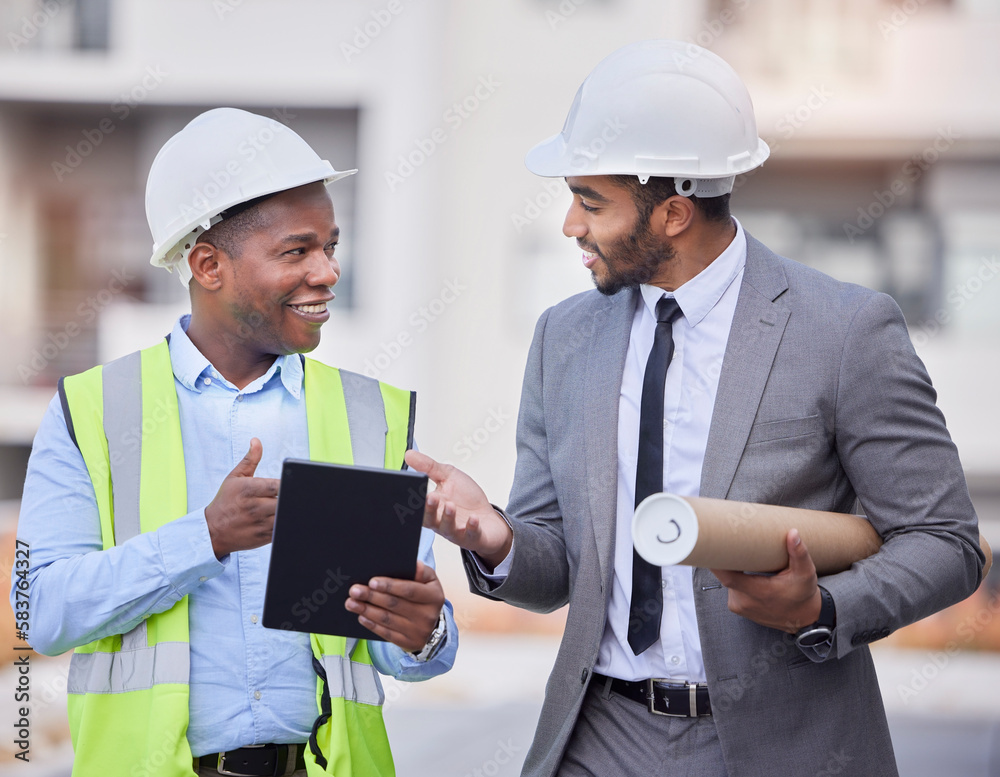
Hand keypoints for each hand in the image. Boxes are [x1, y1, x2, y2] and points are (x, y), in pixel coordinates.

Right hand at [204, 438, 279, 558]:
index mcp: (248, 490)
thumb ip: (250, 460)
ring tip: (291, 504)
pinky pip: (283, 529)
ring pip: (285, 515)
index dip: (286, 483)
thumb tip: (256, 441)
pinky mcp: (264, 537)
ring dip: (290, 509)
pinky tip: (285, 516)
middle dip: (290, 496)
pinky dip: (288, 523)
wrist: (212, 531)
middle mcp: (254, 507)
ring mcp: (260, 524)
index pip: (276, 485)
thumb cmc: (225, 501)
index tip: (290, 481)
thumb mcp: (234, 478)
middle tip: (292, 493)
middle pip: (284, 500)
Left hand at [345, 561, 445, 652]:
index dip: (390, 585)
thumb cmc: (425, 597)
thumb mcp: (429, 581)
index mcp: (434, 596)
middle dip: (372, 596)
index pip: (409, 590)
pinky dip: (372, 625)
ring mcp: (419, 632)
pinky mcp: (409, 643)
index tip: (372, 581)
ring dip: (367, 610)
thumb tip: (412, 564)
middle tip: (355, 590)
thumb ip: (421, 571)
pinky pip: (387, 634)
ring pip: (388, 619)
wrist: (432, 625)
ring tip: (351, 603)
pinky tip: (361, 616)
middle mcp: (428, 615)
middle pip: (395, 604)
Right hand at [404, 450, 512, 568]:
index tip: (414, 490)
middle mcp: (441, 521)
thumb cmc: (466, 498)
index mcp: (432, 506)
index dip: (414, 501)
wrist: (488, 517)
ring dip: (448, 517)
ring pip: (447, 528)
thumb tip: (409, 454)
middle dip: (429, 509)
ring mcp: (456, 530)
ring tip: (451, 506)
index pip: (417, 506)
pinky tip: (473, 519)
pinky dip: (471, 527)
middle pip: (429, 519)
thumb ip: (429, 467)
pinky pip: (470, 534)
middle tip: (431, 497)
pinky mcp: (472, 537)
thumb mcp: (448, 476)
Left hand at [711, 529, 821, 632]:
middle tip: (730, 542)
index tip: (713, 546)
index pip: (728, 578)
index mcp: (759, 592)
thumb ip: (799, 553)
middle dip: (727, 560)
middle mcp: (745, 602)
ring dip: (733, 569)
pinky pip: (730, 588)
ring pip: (728, 581)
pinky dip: (735, 579)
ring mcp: (739, 606)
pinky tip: (744, 572)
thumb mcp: (805, 573)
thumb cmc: (802, 594)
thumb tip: (792, 533)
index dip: (717, 564)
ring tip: (741, 557)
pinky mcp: (737, 608)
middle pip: (725, 575)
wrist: (802, 618)